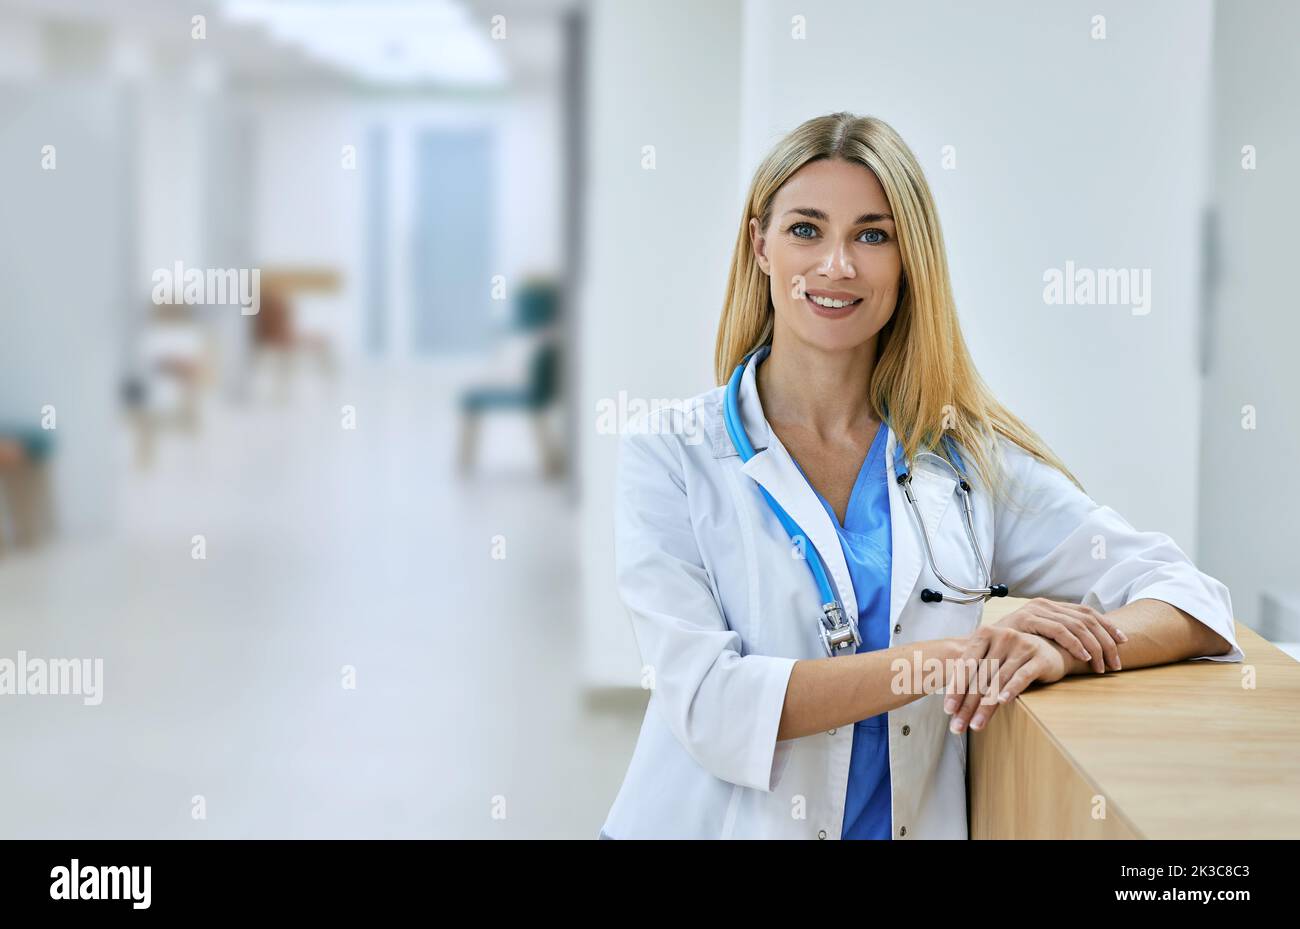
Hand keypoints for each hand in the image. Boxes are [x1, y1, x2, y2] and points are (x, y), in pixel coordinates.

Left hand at [943, 626, 1069, 733]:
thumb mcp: (991, 656)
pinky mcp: (1040, 659)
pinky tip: (1001, 703)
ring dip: (985, 706)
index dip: (956, 688)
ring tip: (975, 725)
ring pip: (998, 680)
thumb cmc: (1012, 655)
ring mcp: (1022, 646)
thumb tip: (949, 698)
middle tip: (958, 725)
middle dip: (967, 704)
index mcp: (985, 634)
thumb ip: (972, 669)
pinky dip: (1011, 690)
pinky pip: (1022, 676)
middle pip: (980, 676)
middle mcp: (1002, 637)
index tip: (948, 710)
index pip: (966, 664)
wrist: (1051, 648)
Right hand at [994, 597, 1126, 673]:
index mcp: (1051, 606)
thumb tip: (1090, 648)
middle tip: (1116, 664)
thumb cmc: (1008, 649)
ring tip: (1101, 666)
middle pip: (1087, 618)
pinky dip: (1075, 644)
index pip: (1087, 612)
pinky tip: (1084, 657)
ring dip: (1094, 647)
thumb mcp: (1037, 640)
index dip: (1108, 626)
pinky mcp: (1026, 619)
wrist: (977, 647)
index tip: (1124, 643)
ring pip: (1077, 625)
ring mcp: (1035, 609)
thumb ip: (1057, 638)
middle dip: (1107, 641)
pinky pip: (1059, 630)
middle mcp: (1045, 603)